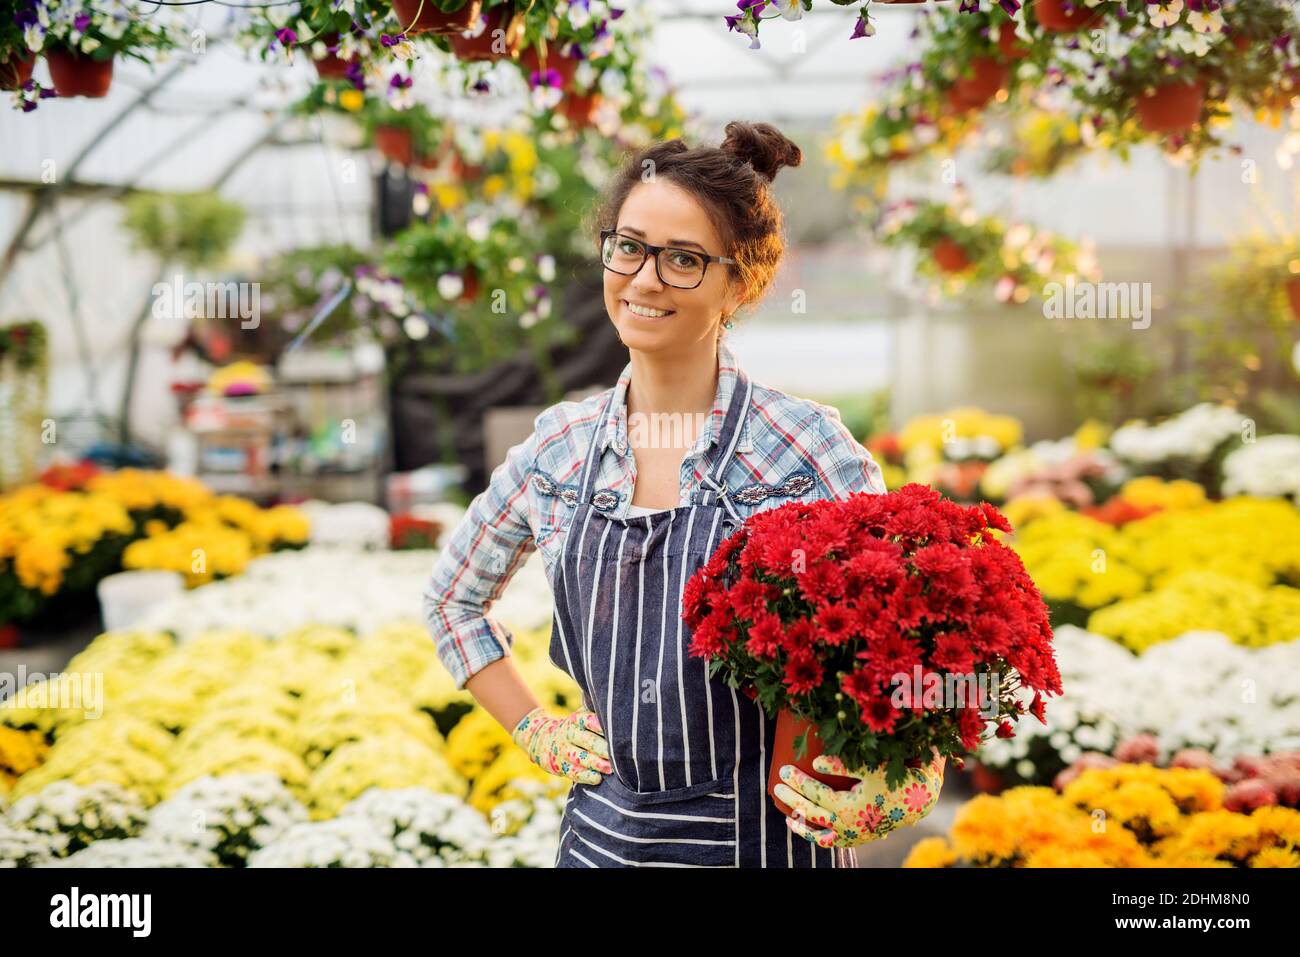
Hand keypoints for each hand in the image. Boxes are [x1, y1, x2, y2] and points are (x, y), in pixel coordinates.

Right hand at [511, 706, 612, 785]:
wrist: (547, 742)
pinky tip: (598, 778)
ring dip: (596, 764)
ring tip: (610, 768)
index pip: (588, 720)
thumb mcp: (583, 717)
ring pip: (580, 758)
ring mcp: (565, 751)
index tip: (613, 731)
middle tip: (616, 754)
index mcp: (577, 719)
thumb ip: (599, 716)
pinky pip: (574, 773)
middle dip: (601, 748)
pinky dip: (586, 776)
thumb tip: (622, 719)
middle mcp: (569, 734)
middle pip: (586, 740)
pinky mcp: (563, 767)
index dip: (600, 725)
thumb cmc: (578, 730)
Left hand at [773, 751, 945, 847]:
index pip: (815, 793)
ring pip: (817, 833)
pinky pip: (831, 842)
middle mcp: (848, 825)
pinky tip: (803, 829)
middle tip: (777, 782)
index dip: (797, 781)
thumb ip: (843, 764)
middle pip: (810, 811)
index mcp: (850, 807)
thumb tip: (815, 762)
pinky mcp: (856, 838)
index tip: (783, 769)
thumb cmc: (893, 778)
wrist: (918, 800)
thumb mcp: (870, 767)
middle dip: (791, 797)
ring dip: (799, 824)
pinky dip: (816, 837)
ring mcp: (851, 835)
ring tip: (785, 815)